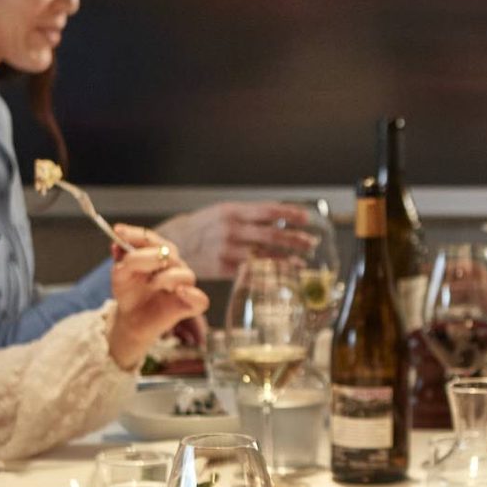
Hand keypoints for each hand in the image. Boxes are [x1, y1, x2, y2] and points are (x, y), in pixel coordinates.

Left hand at [107, 225, 211, 367]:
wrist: (131, 318)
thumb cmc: (130, 292)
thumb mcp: (120, 275)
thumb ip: (121, 259)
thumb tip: (116, 244)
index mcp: (158, 252)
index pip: (150, 238)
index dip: (135, 234)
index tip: (117, 231)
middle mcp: (174, 265)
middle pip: (169, 253)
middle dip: (150, 257)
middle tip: (132, 264)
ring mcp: (184, 284)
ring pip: (185, 275)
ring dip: (166, 278)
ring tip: (151, 284)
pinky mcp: (189, 305)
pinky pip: (200, 300)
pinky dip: (192, 294)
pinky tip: (178, 291)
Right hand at [154, 202, 316, 278]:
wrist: (174, 242)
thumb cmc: (204, 227)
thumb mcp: (224, 212)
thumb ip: (249, 215)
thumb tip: (281, 217)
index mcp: (232, 211)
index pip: (268, 210)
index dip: (289, 213)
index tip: (306, 218)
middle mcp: (231, 229)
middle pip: (270, 234)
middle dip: (294, 239)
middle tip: (311, 243)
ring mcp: (226, 250)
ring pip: (263, 255)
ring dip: (286, 259)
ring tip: (302, 262)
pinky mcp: (222, 268)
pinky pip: (250, 272)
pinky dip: (268, 274)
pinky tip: (281, 277)